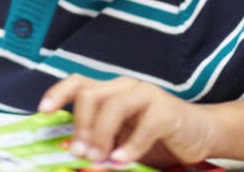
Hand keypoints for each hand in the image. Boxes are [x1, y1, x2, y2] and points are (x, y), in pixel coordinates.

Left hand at [38, 75, 216, 165]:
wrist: (200, 133)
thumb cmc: (156, 138)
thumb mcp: (120, 140)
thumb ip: (99, 142)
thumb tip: (75, 156)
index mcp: (111, 91)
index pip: (78, 83)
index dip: (58, 93)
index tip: (43, 111)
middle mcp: (125, 87)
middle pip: (91, 95)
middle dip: (81, 125)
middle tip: (79, 152)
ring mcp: (147, 95)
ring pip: (113, 105)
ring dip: (101, 135)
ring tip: (99, 158)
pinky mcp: (167, 110)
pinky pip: (145, 126)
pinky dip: (130, 146)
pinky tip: (122, 160)